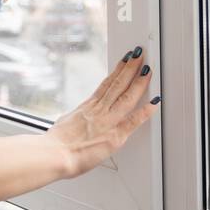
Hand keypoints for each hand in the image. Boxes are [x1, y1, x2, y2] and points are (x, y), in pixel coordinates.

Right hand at [45, 47, 158, 178]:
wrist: (54, 154)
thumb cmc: (56, 143)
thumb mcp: (65, 123)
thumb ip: (75, 120)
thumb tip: (75, 120)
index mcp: (87, 107)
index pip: (106, 84)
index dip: (117, 71)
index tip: (125, 60)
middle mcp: (99, 110)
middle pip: (118, 84)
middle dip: (130, 68)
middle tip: (139, 55)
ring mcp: (108, 121)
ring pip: (127, 96)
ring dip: (139, 82)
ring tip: (147, 69)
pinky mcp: (115, 136)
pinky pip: (134, 121)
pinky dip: (146, 111)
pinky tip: (155, 102)